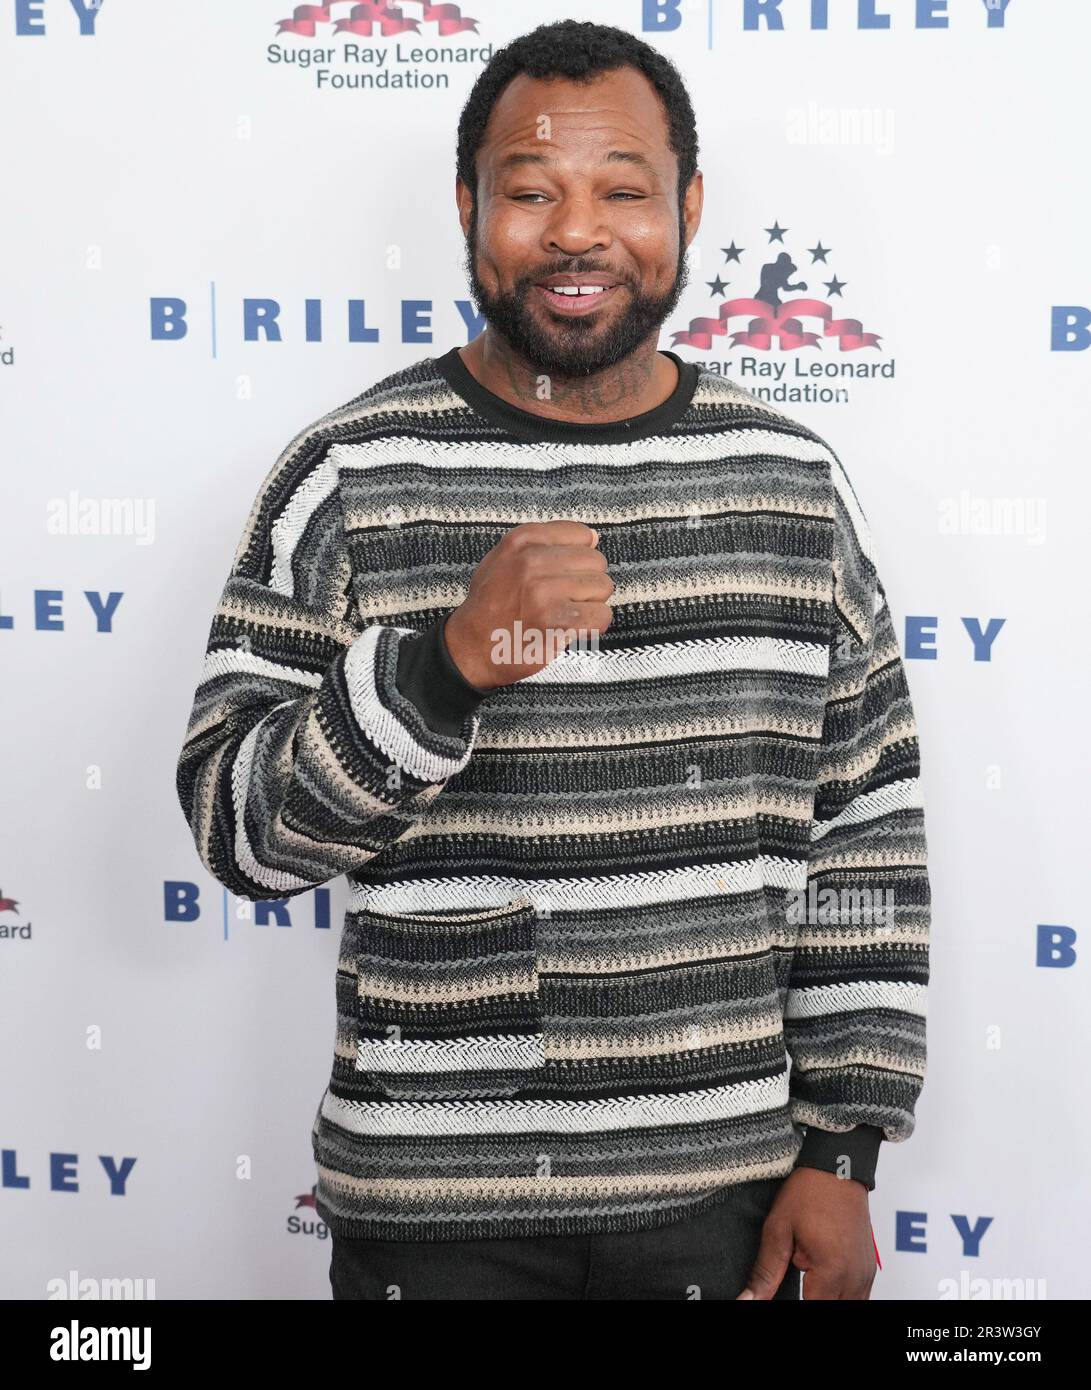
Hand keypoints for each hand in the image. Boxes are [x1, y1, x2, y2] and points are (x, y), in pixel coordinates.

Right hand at [443, 521, 613, 690]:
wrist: (471, 648)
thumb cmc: (490, 604)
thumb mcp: (502, 558)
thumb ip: (542, 544)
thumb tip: (592, 537)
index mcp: (522, 541)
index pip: (580, 534)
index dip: (578, 558)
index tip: (564, 575)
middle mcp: (533, 562)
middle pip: (596, 562)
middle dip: (587, 582)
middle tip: (564, 599)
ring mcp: (545, 592)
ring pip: (602, 588)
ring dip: (590, 604)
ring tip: (565, 614)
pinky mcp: (557, 622)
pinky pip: (601, 616)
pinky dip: (594, 626)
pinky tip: (573, 630)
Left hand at [735, 1167, 877, 1299]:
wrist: (837, 1166)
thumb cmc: (810, 1191)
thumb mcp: (778, 1229)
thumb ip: (765, 1271)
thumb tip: (747, 1299)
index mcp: (832, 1272)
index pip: (811, 1310)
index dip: (790, 1305)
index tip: (779, 1289)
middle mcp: (854, 1278)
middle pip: (832, 1311)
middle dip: (809, 1299)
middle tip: (795, 1275)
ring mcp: (865, 1275)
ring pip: (849, 1307)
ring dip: (824, 1298)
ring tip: (808, 1274)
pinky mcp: (869, 1269)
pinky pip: (859, 1297)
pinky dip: (839, 1294)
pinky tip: (822, 1276)